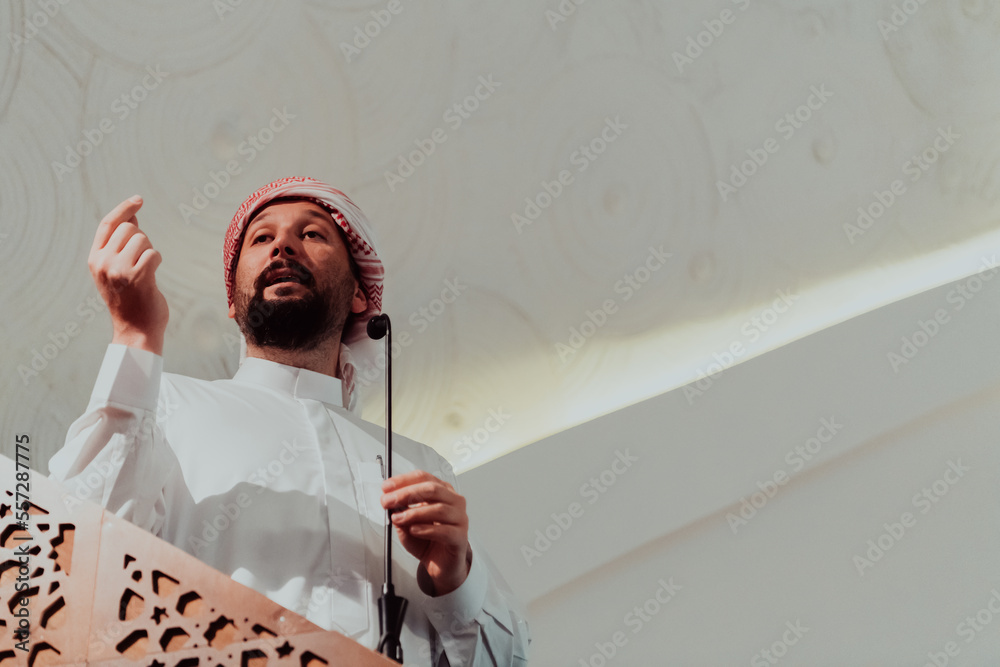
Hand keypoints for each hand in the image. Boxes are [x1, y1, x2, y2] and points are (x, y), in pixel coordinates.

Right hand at [88, 195, 168, 354]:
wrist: (135, 331)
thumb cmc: (131, 300)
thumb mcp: (117, 270)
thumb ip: (121, 245)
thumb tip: (131, 218)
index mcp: (95, 259)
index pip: (109, 224)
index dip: (124, 209)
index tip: (138, 199)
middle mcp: (103, 262)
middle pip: (130, 230)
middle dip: (142, 240)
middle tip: (142, 262)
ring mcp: (119, 269)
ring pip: (143, 241)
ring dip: (150, 253)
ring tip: (145, 273)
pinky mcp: (137, 276)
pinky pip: (154, 254)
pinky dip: (157, 262)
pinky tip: (152, 277)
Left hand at [381, 470, 470, 595]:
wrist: (440, 565)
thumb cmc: (427, 541)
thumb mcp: (407, 524)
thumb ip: (400, 513)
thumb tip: (391, 503)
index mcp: (442, 492)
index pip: (424, 478)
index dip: (404, 480)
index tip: (387, 487)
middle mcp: (454, 501)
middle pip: (432, 489)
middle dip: (406, 493)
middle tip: (389, 501)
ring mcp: (459, 519)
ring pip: (439, 509)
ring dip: (414, 513)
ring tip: (398, 518)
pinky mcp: (460, 537)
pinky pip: (445, 530)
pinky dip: (427, 529)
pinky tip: (414, 530)